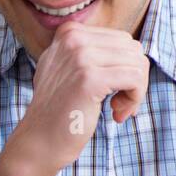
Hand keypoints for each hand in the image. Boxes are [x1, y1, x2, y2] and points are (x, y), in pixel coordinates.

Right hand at [5, 22, 150, 175]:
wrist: (38, 142)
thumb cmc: (59, 111)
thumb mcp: (67, 70)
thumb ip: (91, 53)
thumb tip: (133, 48)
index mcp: (69, 32)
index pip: (122, 39)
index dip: (124, 68)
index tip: (112, 91)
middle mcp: (73, 39)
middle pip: (133, 49)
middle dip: (134, 78)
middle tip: (118, 104)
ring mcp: (80, 57)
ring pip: (137, 63)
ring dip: (135, 91)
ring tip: (117, 110)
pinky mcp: (90, 79)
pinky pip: (135, 78)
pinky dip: (134, 99)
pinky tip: (116, 114)